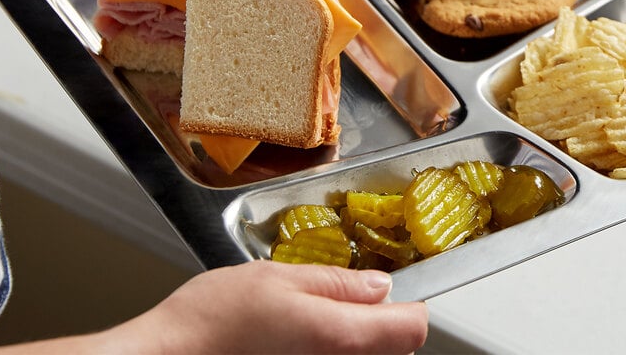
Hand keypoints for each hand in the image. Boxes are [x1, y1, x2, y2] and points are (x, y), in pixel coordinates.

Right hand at [108, 263, 427, 354]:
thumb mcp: (278, 278)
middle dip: (377, 324)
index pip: (412, 329)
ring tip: (306, 325)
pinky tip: (291, 345)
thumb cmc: (213, 320)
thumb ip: (336, 283)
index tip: (396, 290)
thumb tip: (380, 286)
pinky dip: (324, 354)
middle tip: (338, 302)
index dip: (410, 305)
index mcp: (339, 335)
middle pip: (391, 350)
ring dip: (350, 342)